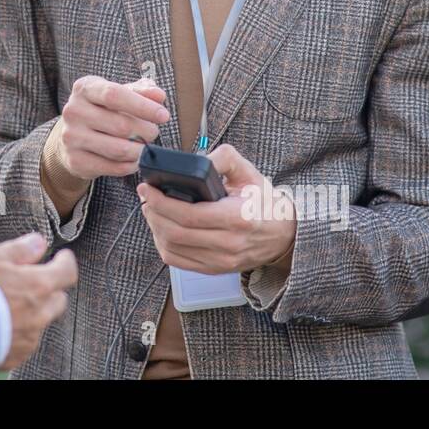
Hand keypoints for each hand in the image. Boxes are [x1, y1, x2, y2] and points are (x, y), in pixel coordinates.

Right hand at [0, 232, 77, 370]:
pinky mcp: (17, 355)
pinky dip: (19, 331)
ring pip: (41, 321)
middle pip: (58, 299)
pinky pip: (26, 340)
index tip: (62, 257)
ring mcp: (29, 337)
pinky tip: (0, 323)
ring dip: (32, 312)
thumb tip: (39, 242)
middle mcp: (40, 314)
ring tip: (7, 305)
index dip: (65, 262)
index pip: (67, 272)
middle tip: (31, 281)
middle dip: (49, 289)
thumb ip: (20, 250)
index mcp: (38, 286)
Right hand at [53, 75, 170, 180]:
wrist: (72, 135)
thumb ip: (141, 91)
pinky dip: (130, 165)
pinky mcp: (75, 161)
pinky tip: (135, 159)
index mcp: (84, 88)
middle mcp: (73, 111)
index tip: (163, 115)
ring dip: (140, 150)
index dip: (142, 106)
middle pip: (120, 125)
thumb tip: (159, 96)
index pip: (114, 95)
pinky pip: (113, 167)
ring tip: (146, 146)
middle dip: (146, 131)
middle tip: (153, 132)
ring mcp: (71, 137)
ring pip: (118, 149)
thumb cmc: (102, 109)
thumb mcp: (119, 93)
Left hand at [137, 143, 295, 275]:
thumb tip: (195, 160)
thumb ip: (224, 158)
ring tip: (151, 210)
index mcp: (238, 218)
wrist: (284, 234)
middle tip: (145, 197)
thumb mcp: (249, 172)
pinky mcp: (214, 269)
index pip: (189, 214)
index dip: (161, 202)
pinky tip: (161, 229)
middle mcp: (229, 244)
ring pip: (173, 249)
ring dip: (155, 228)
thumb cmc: (263, 201)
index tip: (147, 188)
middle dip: (153, 212)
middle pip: (176, 232)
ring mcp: (221, 261)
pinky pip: (178, 262)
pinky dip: (163, 244)